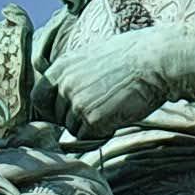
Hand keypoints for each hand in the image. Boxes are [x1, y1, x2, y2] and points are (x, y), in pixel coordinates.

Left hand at [42, 15, 194, 136]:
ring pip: (73, 129)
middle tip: (102, 105)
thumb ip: (73, 75)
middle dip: (76, 118)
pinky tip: (119, 113)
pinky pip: (89, 137)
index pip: (39, 98)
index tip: (66, 110)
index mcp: (61, 67)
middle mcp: (64, 85)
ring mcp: (76, 103)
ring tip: (113, 105)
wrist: (155, 60)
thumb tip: (65, 96)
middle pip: (58, 117)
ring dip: (91, 125)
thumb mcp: (92, 57)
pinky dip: (102, 132)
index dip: (52, 108)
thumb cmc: (132, 56)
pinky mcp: (92, 119)